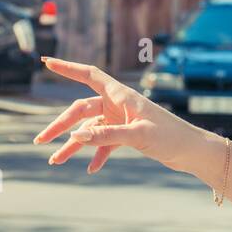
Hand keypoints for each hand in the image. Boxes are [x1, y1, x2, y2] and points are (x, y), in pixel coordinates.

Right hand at [33, 57, 203, 173]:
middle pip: (80, 110)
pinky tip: (92, 169)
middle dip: (60, 125)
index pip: (89, 75)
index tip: (46, 61)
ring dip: (72, 145)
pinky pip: (103, 144)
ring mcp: (120, 121)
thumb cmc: (170, 136)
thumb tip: (74, 138)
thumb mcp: (138, 135)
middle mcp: (118, 105)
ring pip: (89, 130)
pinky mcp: (127, 136)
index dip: (67, 68)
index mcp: (121, 95)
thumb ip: (106, 135)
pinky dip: (97, 155)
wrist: (192, 151)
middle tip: (39, 140)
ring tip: (54, 161)